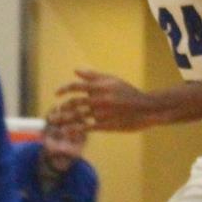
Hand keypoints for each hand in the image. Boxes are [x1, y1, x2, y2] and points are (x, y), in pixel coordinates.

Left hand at [55, 70, 172, 132]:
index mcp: (100, 87)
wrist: (146, 108)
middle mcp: (99, 99)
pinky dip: (75, 129)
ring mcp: (102, 113)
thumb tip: (75, 70)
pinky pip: (87, 127)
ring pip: (78, 116)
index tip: (57, 94)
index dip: (64, 90)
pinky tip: (68, 131)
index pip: (76, 87)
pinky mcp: (105, 125)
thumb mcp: (112, 80)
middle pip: (74, 103)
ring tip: (56, 122)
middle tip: (56, 112)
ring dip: (65, 120)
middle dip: (62, 108)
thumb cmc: (128, 92)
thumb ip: (93, 75)